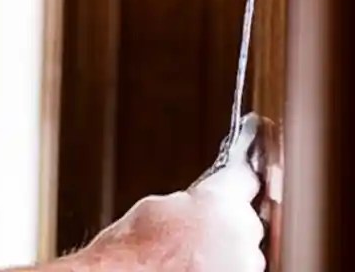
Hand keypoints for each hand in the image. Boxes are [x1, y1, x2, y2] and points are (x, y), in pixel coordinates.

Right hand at [77, 115, 265, 271]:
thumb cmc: (131, 250)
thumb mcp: (157, 208)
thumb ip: (193, 201)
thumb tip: (204, 202)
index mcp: (220, 202)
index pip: (246, 173)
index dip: (249, 155)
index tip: (259, 132)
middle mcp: (241, 233)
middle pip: (243, 216)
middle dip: (224, 218)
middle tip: (192, 226)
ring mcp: (245, 265)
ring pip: (241, 247)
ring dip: (222, 246)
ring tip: (186, 252)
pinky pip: (235, 267)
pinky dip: (218, 265)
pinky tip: (190, 266)